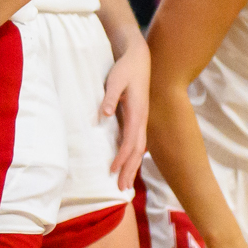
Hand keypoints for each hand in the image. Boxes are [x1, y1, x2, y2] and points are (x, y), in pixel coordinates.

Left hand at [100, 38, 148, 191]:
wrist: (138, 59)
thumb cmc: (125, 69)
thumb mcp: (116, 80)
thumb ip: (111, 97)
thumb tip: (105, 114)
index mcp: (138, 113)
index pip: (131, 142)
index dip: (122, 158)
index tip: (112, 170)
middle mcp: (142, 120)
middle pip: (137, 151)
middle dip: (129, 170)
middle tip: (121, 189)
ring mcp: (141, 121)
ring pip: (139, 149)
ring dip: (132, 167)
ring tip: (124, 184)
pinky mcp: (137, 120)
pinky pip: (136, 143)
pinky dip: (132, 157)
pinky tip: (126, 166)